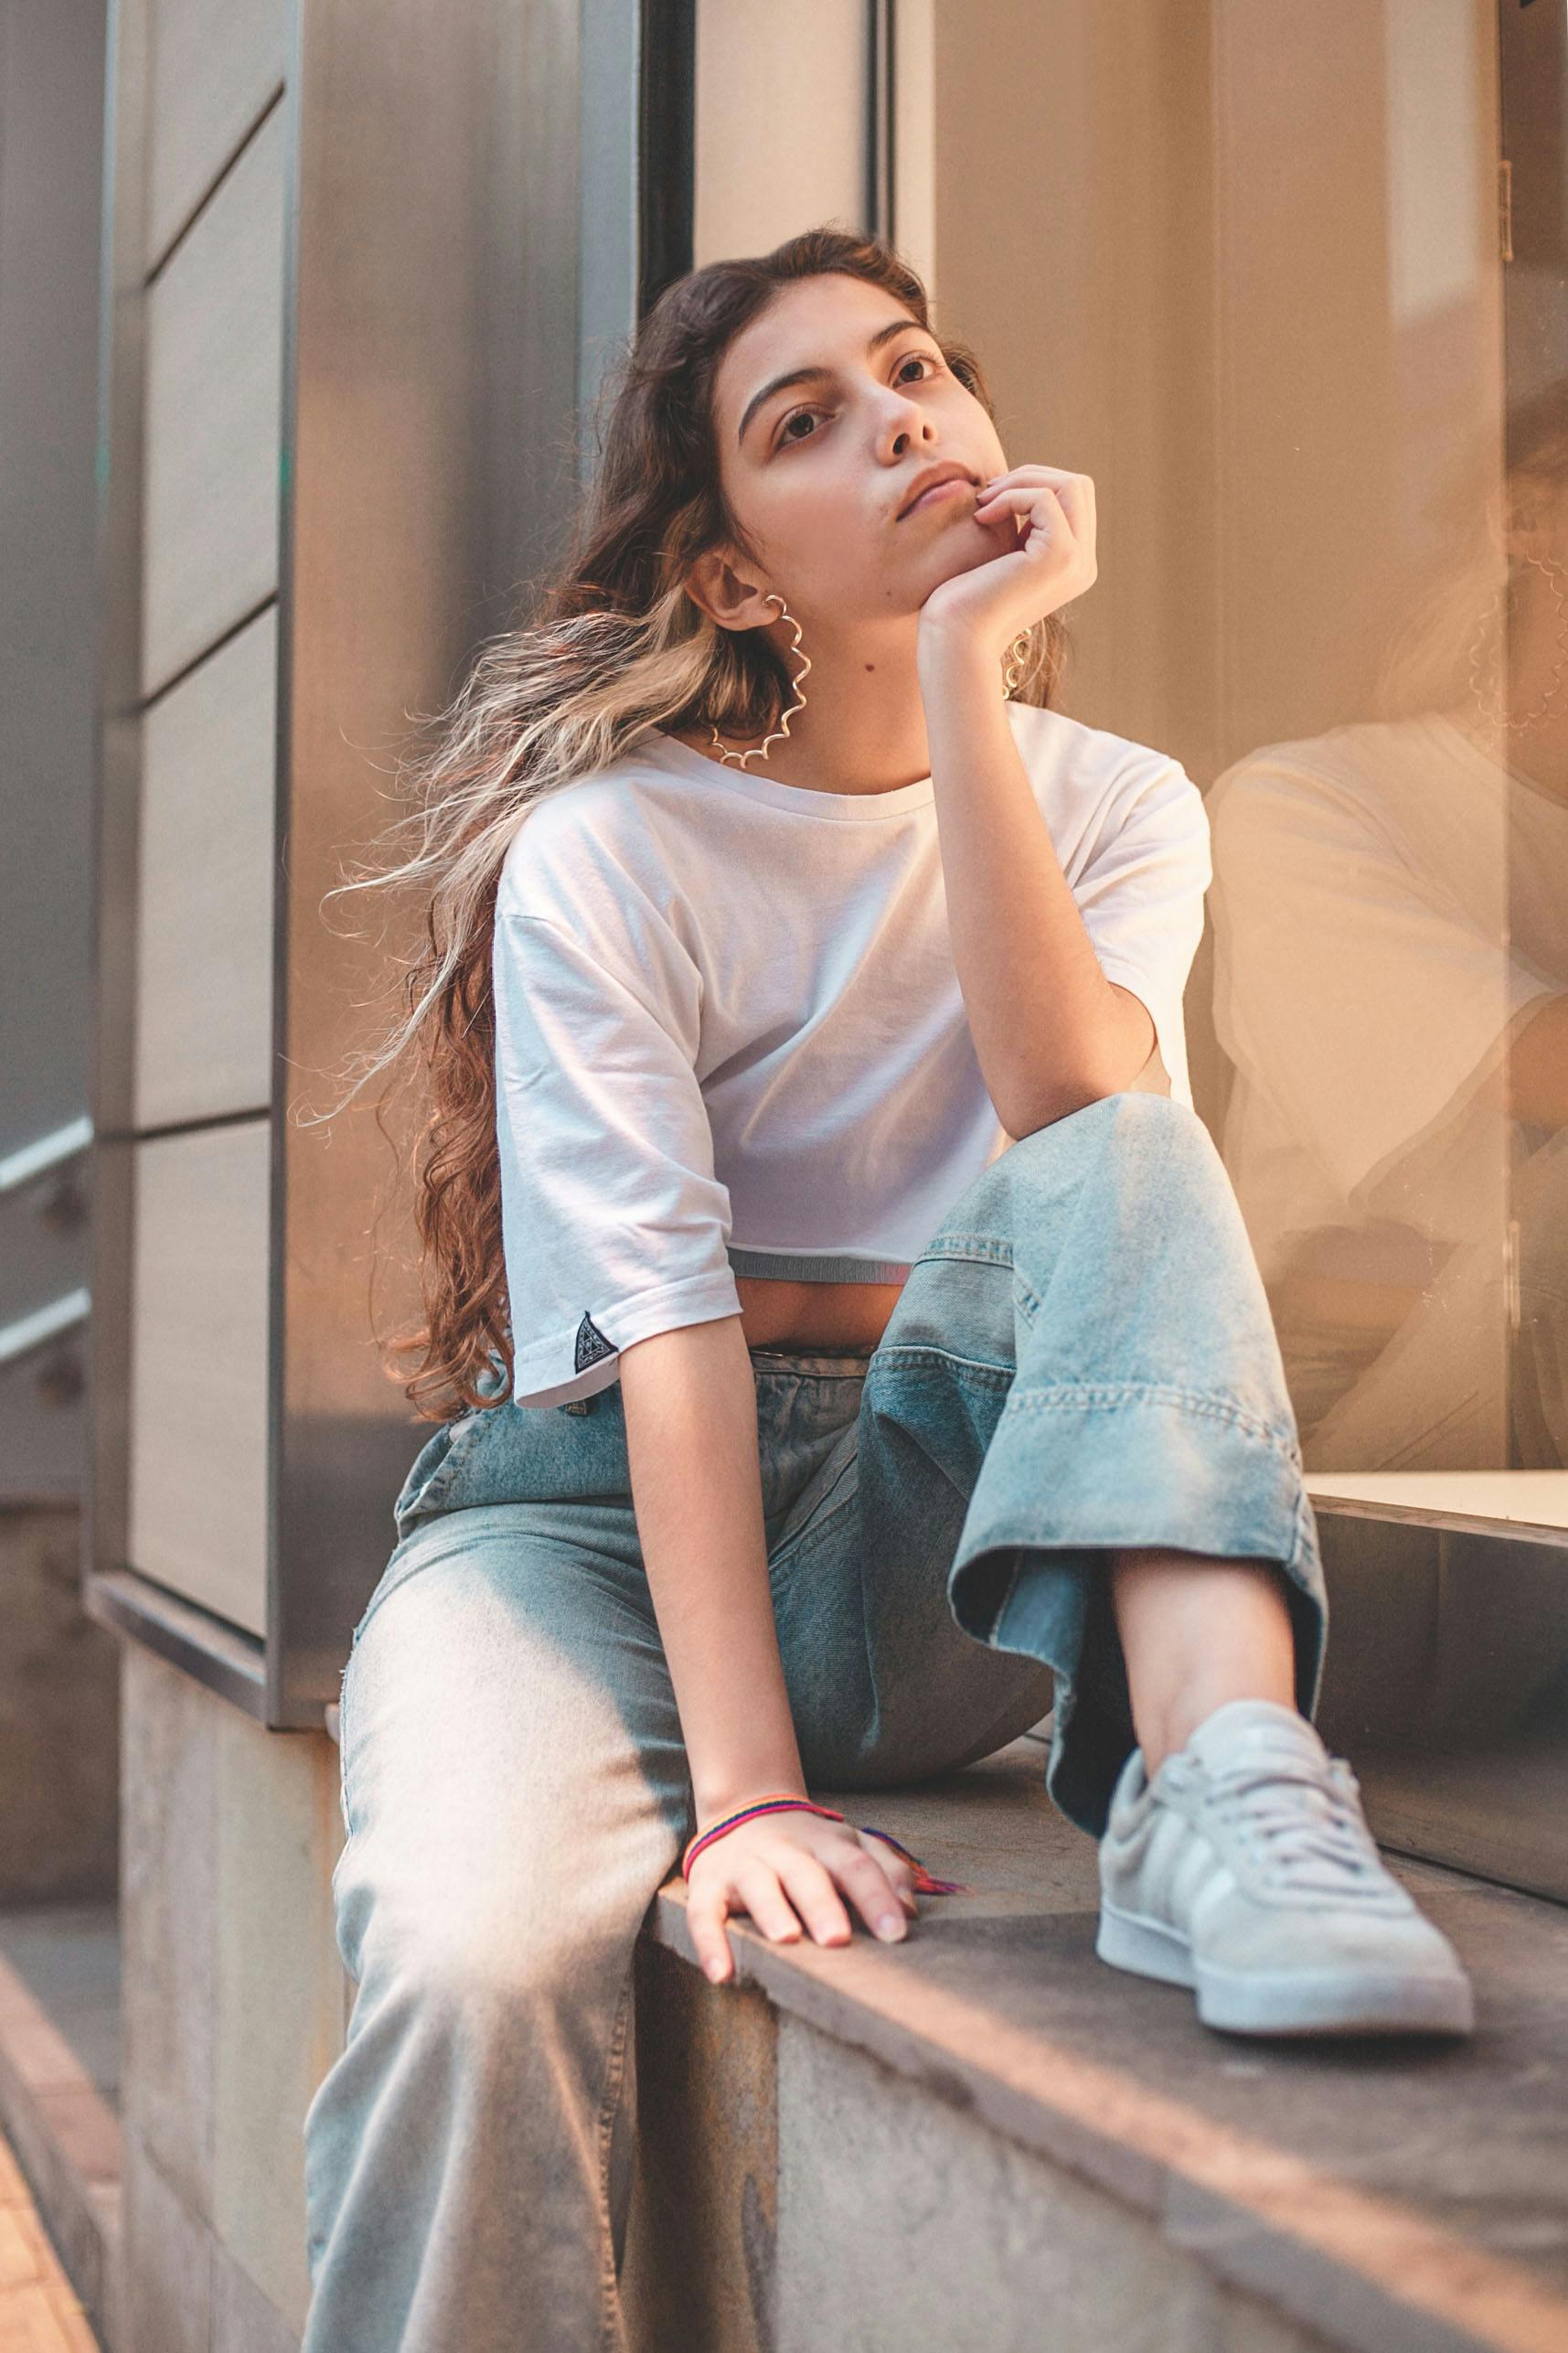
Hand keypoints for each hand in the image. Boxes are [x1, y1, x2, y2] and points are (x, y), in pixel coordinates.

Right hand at [684, 1804, 920, 1983]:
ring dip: (772, 1910)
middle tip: (838, 1938)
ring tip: (787, 1938)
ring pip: (758, 1884)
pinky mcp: (708, 1884)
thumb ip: (884, 1870)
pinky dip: (711, 1941)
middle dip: (822, 1904)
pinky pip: (705, 1912)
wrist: (743, 1809)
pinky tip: (722, 1974)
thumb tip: (910, 1910)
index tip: (898, 1932)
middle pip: (807, 1873)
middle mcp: (786, 1850)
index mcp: (826, 1844)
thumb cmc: (809, 1847)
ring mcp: (745, 1865)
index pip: (856, 1866)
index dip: (877, 1897)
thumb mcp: (849, 1847)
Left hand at [918, 462, 1097, 661]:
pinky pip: (1044, 499)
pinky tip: (982, 518)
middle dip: (1031, 476)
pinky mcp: (1060, 555)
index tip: (994, 497)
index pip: (1074, 498)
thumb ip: (1024, 524)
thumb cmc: (966, 598)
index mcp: (1074, 563)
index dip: (1035, 484)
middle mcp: (1084, 564)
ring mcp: (1077, 561)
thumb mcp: (1003, 552)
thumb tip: (1026, 479)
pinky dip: (1010, 497)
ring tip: (984, 503)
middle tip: (988, 493)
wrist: (956, 636)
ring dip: (1021, 482)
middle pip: (1079, 486)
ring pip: (1070, 485)